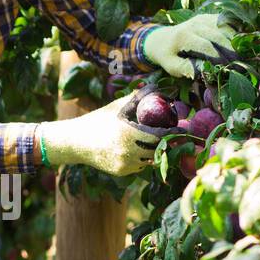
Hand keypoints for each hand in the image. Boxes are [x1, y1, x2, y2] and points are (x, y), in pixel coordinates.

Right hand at [39, 90, 166, 177]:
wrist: (77, 142)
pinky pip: (140, 166)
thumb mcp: (117, 106)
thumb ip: (137, 97)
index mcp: (129, 133)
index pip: (159, 135)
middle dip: (167, 142)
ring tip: (160, 142)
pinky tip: (142, 150)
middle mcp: (129, 151)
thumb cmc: (98, 120)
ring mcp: (125, 164)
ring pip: (150, 159)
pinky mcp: (122, 171)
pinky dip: (143, 158)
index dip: (173, 132)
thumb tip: (156, 87)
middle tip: (175, 135)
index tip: (182, 128)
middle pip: (157, 149)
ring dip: (156, 151)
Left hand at [141, 13, 234, 78]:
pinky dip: (233, 31)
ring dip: (234, 40)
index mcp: (183, 36)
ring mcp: (202, 18)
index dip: (218, 57)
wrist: (161, 38)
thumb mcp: (171, 66)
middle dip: (230, 49)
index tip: (227, 67)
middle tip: (239, 62)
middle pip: (218, 35)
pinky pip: (225, 22)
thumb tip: (203, 72)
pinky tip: (238, 43)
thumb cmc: (168, 55)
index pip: (206, 46)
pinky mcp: (207, 17)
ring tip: (241, 53)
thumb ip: (185, 69)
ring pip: (224, 27)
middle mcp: (194, 24)